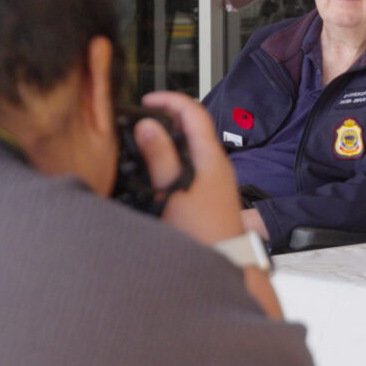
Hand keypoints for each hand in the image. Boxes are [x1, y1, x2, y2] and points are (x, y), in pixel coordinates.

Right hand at [137, 93, 281, 317]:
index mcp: (210, 157)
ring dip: (168, 141)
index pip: (194, 111)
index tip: (147, 100)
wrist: (225, 265)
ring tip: (143, 144)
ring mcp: (214, 180)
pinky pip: (190, 166)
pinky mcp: (209, 195)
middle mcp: (216, 164)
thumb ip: (161, 157)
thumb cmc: (203, 235)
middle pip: (192, 128)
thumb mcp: (173, 190)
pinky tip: (155, 173)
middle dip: (166, 119)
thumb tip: (147, 125)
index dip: (170, 100)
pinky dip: (172, 160)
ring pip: (190, 148)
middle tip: (140, 121)